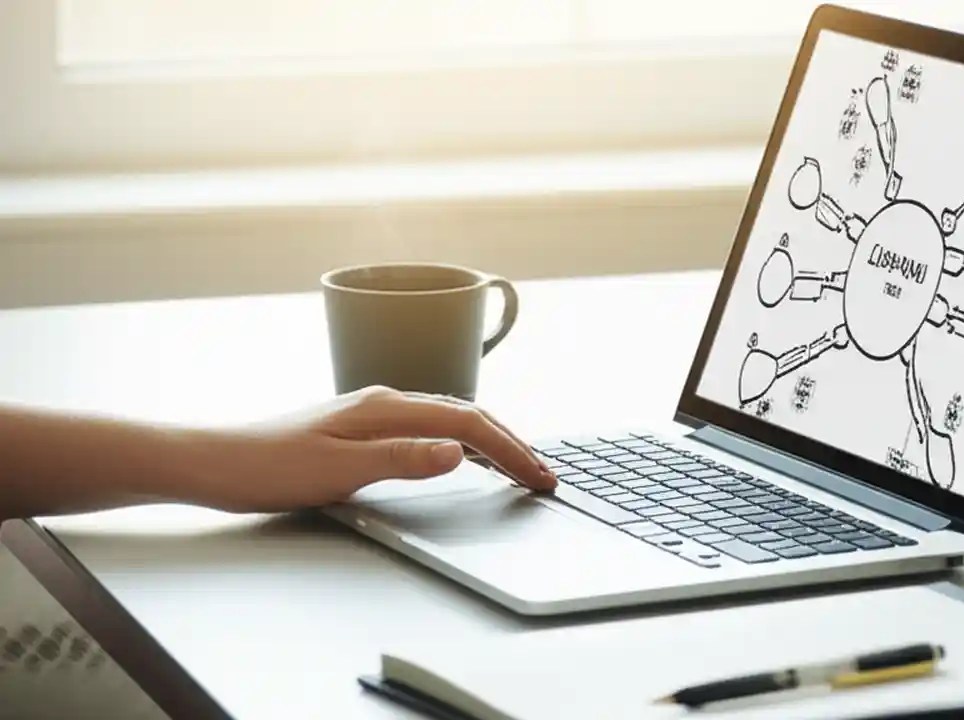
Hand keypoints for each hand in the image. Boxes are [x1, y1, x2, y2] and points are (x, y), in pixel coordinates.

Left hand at [198, 386, 554, 512]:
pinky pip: (430, 427)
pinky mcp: (362, 427)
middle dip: (512, 444)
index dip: (511, 450)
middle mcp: (385, 401)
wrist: (214, 462)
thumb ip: (402, 458)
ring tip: (519, 466)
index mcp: (386, 407)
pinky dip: (462, 442)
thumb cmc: (267, 467)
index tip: (540, 478)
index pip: (468, 425)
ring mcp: (374, 412)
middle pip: (468, 416)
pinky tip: (464, 456)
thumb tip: (460, 452)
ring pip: (451, 420)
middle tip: (544, 476)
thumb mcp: (339, 469)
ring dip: (491, 442)